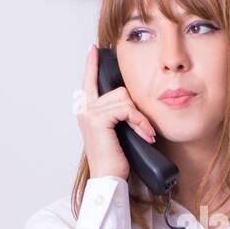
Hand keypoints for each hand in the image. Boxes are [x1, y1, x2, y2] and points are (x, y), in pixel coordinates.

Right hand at [78, 44, 157, 179]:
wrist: (109, 179)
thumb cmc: (115, 160)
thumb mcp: (119, 132)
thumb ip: (119, 115)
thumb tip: (131, 102)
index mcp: (88, 112)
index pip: (89, 82)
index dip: (91, 65)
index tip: (94, 49)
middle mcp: (85, 110)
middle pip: (118, 90)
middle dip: (136, 110)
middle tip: (144, 129)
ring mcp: (89, 113)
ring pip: (124, 99)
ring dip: (140, 118)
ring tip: (144, 134)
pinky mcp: (98, 119)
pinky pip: (126, 109)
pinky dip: (139, 122)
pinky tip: (144, 135)